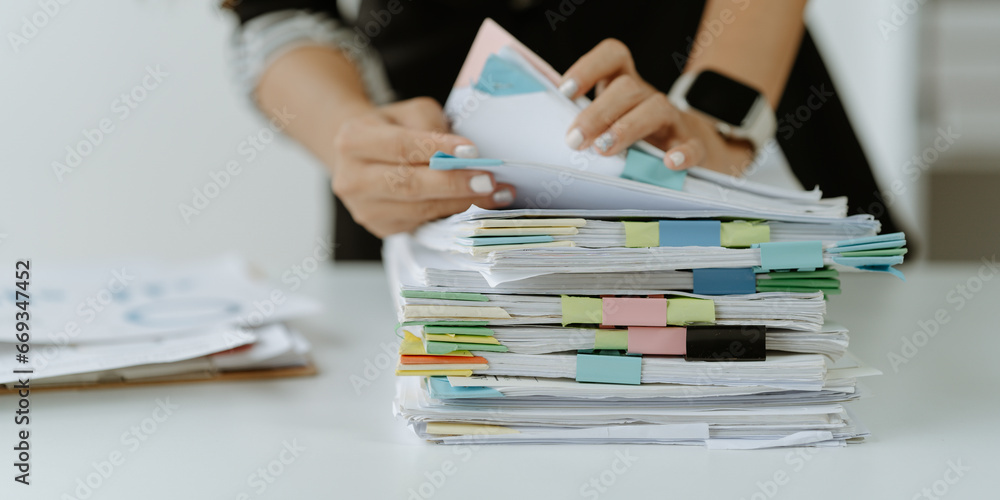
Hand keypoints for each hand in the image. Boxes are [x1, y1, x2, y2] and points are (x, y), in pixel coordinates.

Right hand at [330, 97, 514, 236]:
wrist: (359, 154)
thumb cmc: (390, 128)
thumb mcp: (409, 113)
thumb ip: (432, 128)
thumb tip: (465, 156)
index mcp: (354, 140)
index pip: (401, 147)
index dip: (438, 150)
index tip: (473, 152)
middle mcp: (352, 178)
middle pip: (409, 185)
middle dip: (454, 184)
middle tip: (489, 181)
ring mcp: (364, 208)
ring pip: (419, 209)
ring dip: (461, 203)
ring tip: (495, 195)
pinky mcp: (381, 227)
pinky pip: (422, 222)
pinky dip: (451, 214)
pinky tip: (475, 205)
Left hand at [559, 39, 753, 174]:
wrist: (683, 148)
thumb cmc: (634, 137)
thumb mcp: (610, 123)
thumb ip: (587, 124)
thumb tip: (554, 136)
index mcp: (625, 86)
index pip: (613, 57)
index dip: (589, 67)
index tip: (565, 91)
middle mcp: (647, 97)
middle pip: (627, 88)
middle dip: (597, 113)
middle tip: (575, 139)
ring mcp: (673, 120)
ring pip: (656, 108)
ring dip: (627, 128)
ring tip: (604, 150)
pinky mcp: (691, 145)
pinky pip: (693, 144)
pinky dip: (683, 153)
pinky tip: (669, 163)